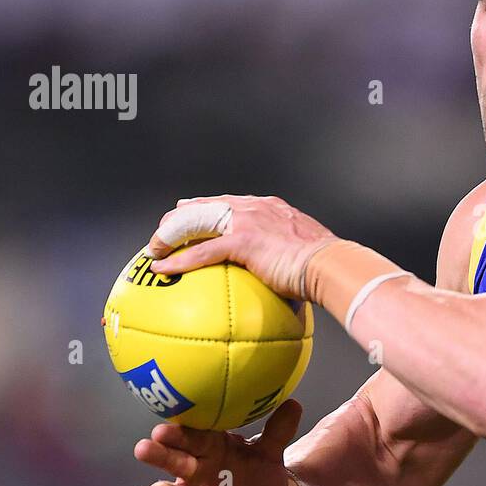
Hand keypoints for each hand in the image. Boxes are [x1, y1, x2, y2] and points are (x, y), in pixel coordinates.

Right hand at [130, 398, 304, 485]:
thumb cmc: (259, 472)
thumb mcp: (270, 453)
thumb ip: (278, 431)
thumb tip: (293, 404)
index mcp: (209, 446)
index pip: (192, 435)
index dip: (180, 431)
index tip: (165, 426)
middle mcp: (193, 470)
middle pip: (174, 460)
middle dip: (159, 455)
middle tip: (143, 447)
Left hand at [145, 195, 338, 299]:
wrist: (331, 264)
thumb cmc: (324, 266)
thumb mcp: (302, 254)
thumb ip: (285, 259)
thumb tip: (283, 284)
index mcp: (268, 207)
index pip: (227, 202)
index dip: (204, 208)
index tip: (189, 216)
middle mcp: (254, 207)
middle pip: (204, 205)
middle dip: (178, 217)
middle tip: (164, 233)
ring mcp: (247, 221)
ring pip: (196, 222)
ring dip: (170, 235)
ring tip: (154, 249)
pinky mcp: (242, 241)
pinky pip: (201, 252)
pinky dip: (179, 260)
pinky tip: (163, 270)